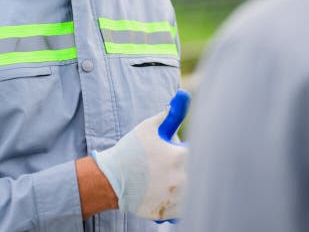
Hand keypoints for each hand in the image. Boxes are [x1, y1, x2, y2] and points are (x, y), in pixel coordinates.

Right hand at [93, 91, 188, 220]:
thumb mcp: (148, 127)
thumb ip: (169, 114)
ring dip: (186, 188)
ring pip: (192, 193)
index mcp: (181, 155)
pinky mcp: (168, 212)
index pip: (198, 152)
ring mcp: (175, 198)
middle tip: (172, 168)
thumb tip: (182, 97)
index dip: (190, 152)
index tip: (182, 153)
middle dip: (188, 170)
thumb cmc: (130, 151)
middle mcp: (182, 178)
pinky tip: (167, 195)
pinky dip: (178, 204)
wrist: (110, 180)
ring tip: (169, 182)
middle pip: (197, 173)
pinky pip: (183, 210)